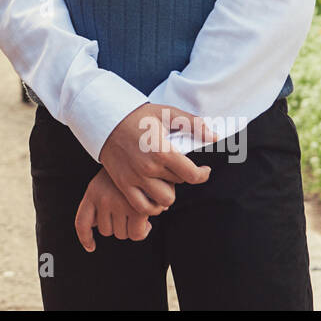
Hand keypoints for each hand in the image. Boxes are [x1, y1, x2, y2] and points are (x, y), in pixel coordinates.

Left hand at [75, 168, 151, 250]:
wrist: (144, 155)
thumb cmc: (127, 171)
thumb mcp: (107, 180)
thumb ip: (99, 201)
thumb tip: (94, 225)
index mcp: (93, 192)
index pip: (82, 222)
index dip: (85, 238)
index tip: (91, 247)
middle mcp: (103, 199)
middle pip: (106, 231)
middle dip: (118, 226)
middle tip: (128, 215)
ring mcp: (119, 204)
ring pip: (121, 234)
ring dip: (130, 228)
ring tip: (137, 214)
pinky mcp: (136, 209)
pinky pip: (136, 234)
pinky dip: (142, 232)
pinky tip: (147, 223)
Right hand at [97, 103, 214, 217]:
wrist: (106, 119)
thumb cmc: (139, 115)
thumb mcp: (167, 113)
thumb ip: (194, 124)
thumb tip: (214, 137)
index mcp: (162, 150)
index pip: (193, 175)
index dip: (203, 174)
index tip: (204, 170)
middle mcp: (149, 167)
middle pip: (179, 184)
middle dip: (181, 175)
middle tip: (175, 165)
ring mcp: (135, 178)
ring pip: (165, 200)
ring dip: (168, 191)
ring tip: (165, 180)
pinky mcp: (123, 184)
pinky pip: (143, 207)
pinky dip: (152, 205)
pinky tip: (154, 194)